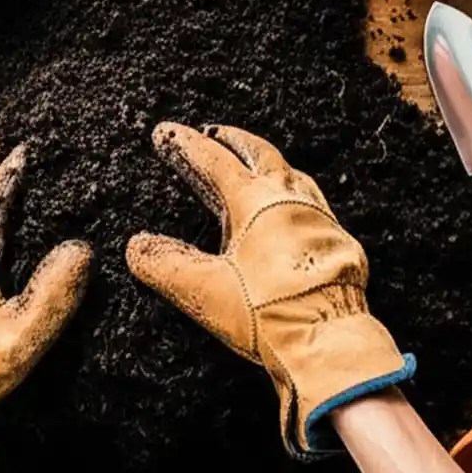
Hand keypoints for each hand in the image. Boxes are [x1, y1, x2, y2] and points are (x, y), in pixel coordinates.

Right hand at [126, 123, 413, 458]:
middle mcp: (290, 197)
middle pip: (259, 153)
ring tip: (249, 163)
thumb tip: (136, 247)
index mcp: (256, 200)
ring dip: (264, 162)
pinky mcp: (335, 239)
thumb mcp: (205, 290)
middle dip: (232, 140)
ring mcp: (318, 216)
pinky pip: (309, 200)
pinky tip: (286, 206)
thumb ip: (165, 266)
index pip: (214, 161)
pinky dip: (288, 190)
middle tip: (212, 132)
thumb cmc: (268, 313)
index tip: (165, 132)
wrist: (329, 340)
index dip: (186, 145)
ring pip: (288, 173)